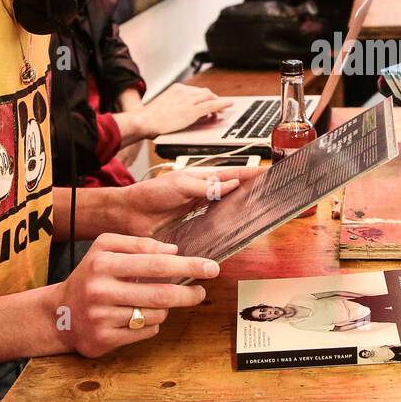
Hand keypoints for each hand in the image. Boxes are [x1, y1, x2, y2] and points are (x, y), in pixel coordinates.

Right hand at [52, 233, 218, 357]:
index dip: (188, 266)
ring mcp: (101, 318)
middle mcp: (100, 291)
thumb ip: (138, 244)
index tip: (210, 267)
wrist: (59, 314)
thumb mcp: (105, 249)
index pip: (156, 264)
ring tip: (156, 301)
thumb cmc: (90, 276)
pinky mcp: (103, 340)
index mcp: (103, 264)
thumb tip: (173, 251)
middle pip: (160, 294)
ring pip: (155, 315)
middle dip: (188, 294)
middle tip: (201, 291)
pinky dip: (151, 324)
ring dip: (165, 308)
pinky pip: (145, 332)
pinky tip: (139, 316)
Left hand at [110, 166, 262, 234]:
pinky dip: (228, 227)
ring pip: (228, 209)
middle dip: (251, 191)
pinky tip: (237, 230)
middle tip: (270, 191)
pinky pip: (216, 226)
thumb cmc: (151, 193)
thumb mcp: (180, 184)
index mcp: (201, 178)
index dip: (249, 173)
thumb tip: (231, 183)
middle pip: (234, 192)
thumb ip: (206, 185)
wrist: (131, 214)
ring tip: (260, 209)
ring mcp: (201, 211)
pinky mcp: (196, 227)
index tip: (266, 171)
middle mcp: (204, 195)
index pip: (231, 174)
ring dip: (242, 209)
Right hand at [137, 83, 233, 139]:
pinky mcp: (192, 110)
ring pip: (210, 97)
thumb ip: (176, 106)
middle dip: (213, 99)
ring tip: (223, 110)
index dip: (205, 97)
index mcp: (176, 89)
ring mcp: (189, 100)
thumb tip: (184, 112)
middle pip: (205, 92)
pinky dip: (222, 105)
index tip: (208, 102)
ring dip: (218, 103)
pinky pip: (211, 105)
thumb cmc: (150, 118)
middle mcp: (184, 91)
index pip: (196, 90)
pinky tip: (229, 105)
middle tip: (218, 107)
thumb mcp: (164, 106)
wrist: (144, 121)